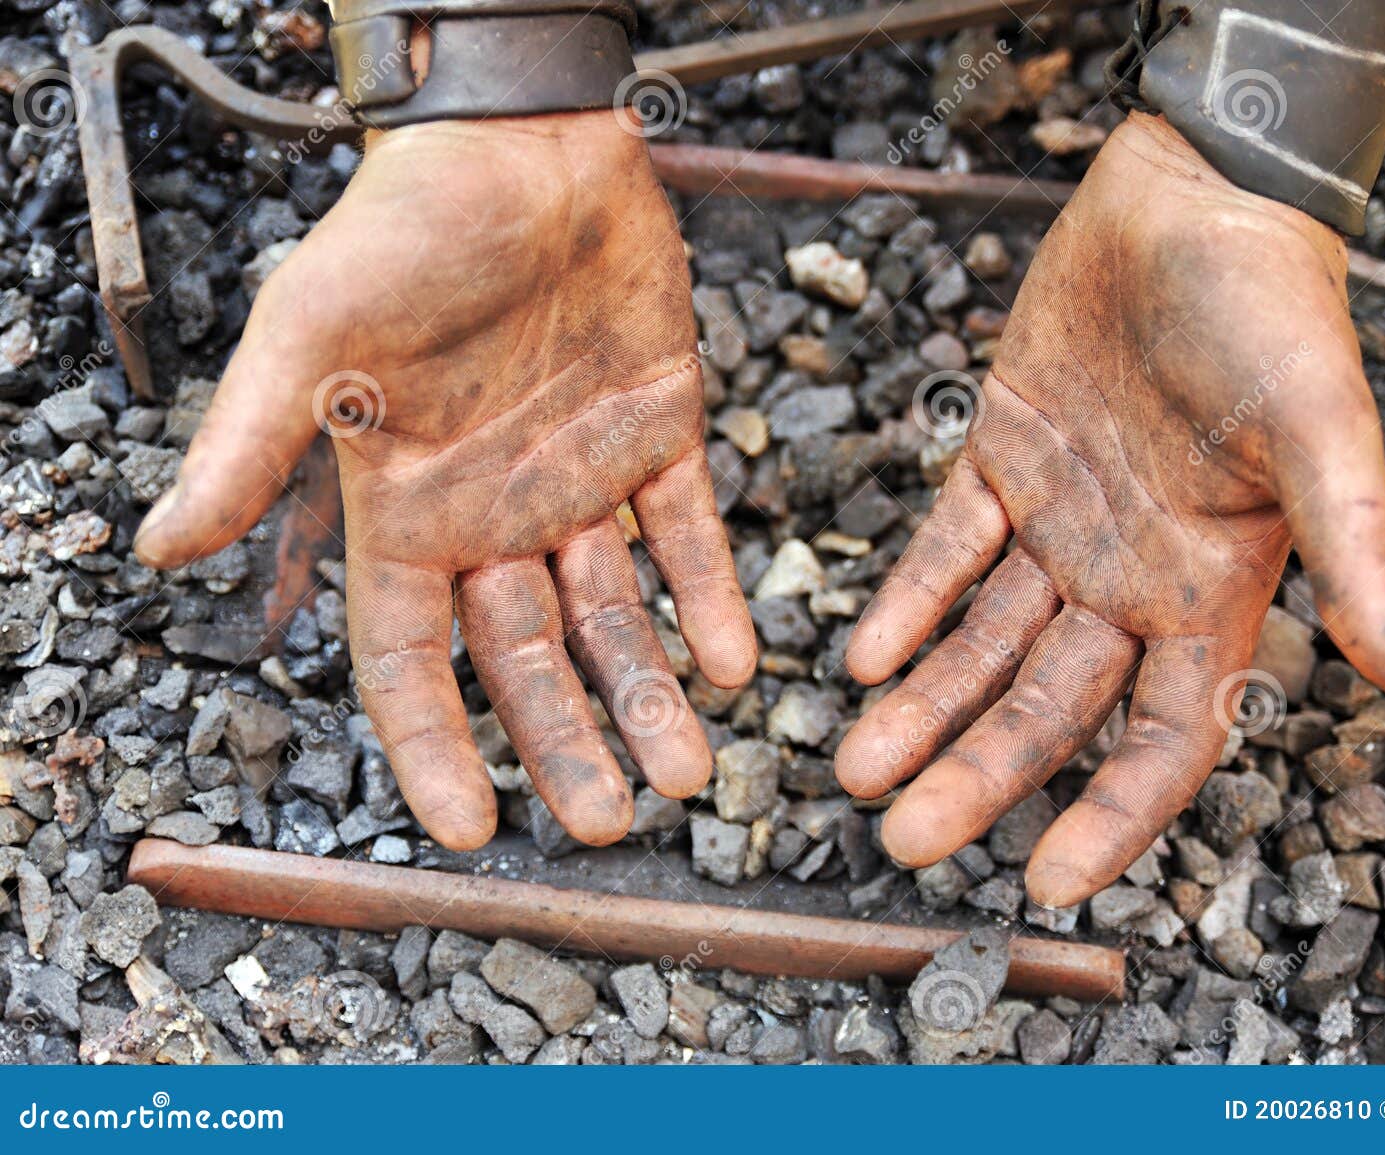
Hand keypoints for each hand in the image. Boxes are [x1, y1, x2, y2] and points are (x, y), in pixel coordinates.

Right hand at [135, 112, 756, 850]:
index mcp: (407, 512)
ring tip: (692, 769)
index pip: (411, 657)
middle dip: (569, 742)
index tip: (472, 828)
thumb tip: (156, 546)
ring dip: (652, 691)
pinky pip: (689, 534)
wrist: (525, 140)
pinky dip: (714, 596)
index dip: (435, 745)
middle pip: (529, 659)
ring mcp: (581, 480)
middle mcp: (495, 514)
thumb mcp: (312, 334)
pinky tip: (738, 661)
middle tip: (618, 821)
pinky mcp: (659, 435)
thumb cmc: (405, 228)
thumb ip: (251, 444)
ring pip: (616, 614)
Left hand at [837, 111, 1384, 908]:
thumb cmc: (1277, 302)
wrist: (1197, 189)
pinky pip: (948, 548)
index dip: (1113, 816)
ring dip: (924, 705)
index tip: (1047, 883)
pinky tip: (864, 655)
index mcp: (1213, 590)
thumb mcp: (1322, 430)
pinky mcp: (1004, 458)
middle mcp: (1132, 576)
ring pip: (984, 640)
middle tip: (902, 836)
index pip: (1167, 739)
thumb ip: (1357, 552)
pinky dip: (908, 600)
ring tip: (858, 768)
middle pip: (1050, 707)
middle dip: (978, 774)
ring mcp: (1063, 523)